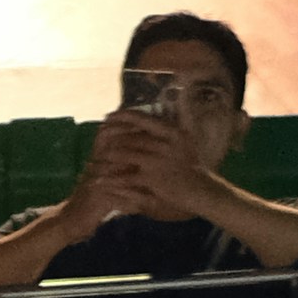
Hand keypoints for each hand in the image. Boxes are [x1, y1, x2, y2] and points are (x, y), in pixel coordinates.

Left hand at [90, 110, 209, 222]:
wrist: (202, 190)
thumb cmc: (194, 166)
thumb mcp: (185, 140)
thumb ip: (171, 126)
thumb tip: (163, 107)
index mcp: (171, 131)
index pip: (141, 117)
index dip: (121, 116)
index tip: (108, 116)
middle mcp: (163, 143)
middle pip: (128, 136)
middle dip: (110, 138)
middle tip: (97, 139)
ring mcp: (157, 160)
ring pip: (123, 154)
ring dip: (106, 158)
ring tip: (94, 162)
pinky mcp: (152, 177)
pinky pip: (125, 176)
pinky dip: (111, 179)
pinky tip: (99, 181)